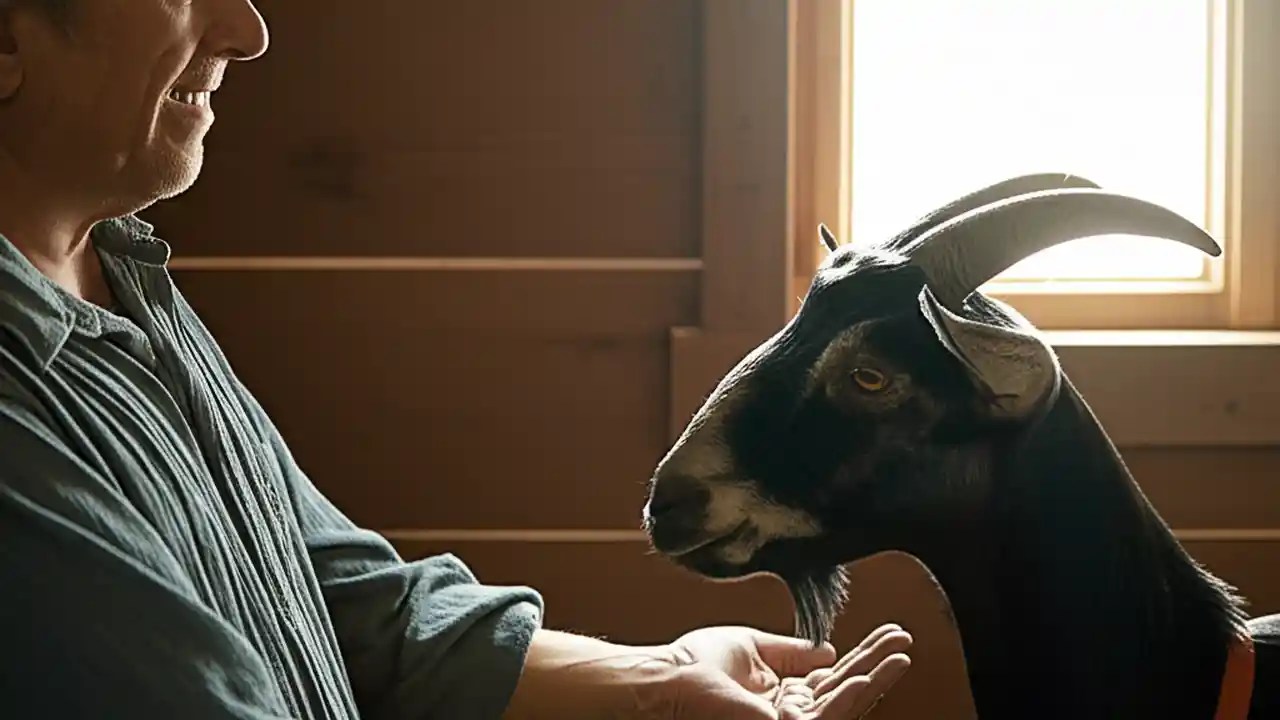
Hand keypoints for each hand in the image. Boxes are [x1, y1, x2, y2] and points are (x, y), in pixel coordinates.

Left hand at [656, 623, 911, 718]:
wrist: (668, 680)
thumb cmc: (694, 666)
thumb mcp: (752, 647)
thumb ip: (792, 651)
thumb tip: (830, 650)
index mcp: (782, 694)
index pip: (832, 675)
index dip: (861, 654)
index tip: (888, 632)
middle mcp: (792, 713)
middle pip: (846, 689)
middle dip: (877, 665)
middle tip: (905, 641)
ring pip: (846, 705)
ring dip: (877, 679)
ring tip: (903, 656)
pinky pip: (832, 714)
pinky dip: (856, 694)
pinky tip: (872, 673)